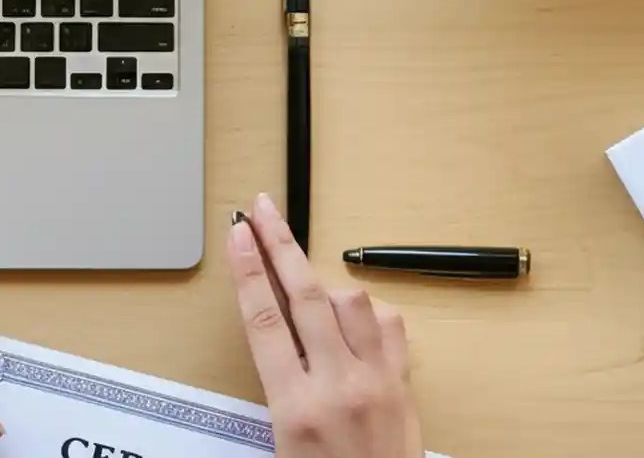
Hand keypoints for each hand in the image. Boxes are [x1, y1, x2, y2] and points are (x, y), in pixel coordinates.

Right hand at [227, 194, 422, 457]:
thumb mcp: (281, 443)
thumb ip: (278, 385)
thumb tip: (272, 330)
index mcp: (295, 408)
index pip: (264, 321)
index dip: (249, 269)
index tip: (240, 234)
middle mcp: (337, 386)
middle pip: (302, 294)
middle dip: (280, 244)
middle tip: (264, 209)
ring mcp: (376, 380)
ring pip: (350, 301)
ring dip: (325, 282)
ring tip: (305, 281)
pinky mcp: (403, 383)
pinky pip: (388, 324)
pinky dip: (366, 309)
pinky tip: (352, 314)